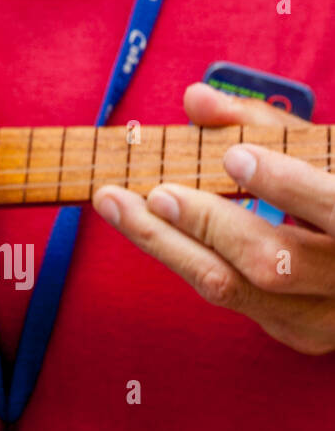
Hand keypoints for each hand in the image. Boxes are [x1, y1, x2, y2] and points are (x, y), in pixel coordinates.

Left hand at [94, 82, 334, 354]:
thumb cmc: (332, 190)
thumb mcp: (318, 154)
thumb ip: (261, 124)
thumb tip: (196, 100)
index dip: (287, 186)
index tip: (233, 156)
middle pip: (275, 264)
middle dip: (208, 224)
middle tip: (157, 192)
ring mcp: (324, 318)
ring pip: (235, 289)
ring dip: (167, 244)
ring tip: (117, 203)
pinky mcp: (296, 331)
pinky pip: (227, 295)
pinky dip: (180, 255)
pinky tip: (144, 226)